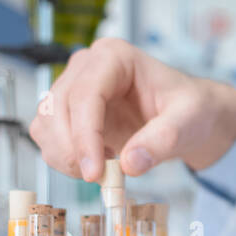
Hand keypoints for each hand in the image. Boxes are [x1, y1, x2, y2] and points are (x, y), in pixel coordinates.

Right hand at [28, 38, 235, 182]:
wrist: (188, 118)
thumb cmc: (190, 109)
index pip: (85, 95)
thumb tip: (130, 163)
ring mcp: (73, 88)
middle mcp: (87, 66)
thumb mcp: (189, 122)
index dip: (84, 136)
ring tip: (104, 169)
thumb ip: (163, 140)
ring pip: (45, 124)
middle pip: (56, 109)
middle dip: (72, 150)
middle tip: (100, 178)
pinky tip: (96, 164)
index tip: (94, 172)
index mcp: (115, 56)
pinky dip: (65, 159)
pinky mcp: (68, 113)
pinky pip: (48, 138)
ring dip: (66, 156)